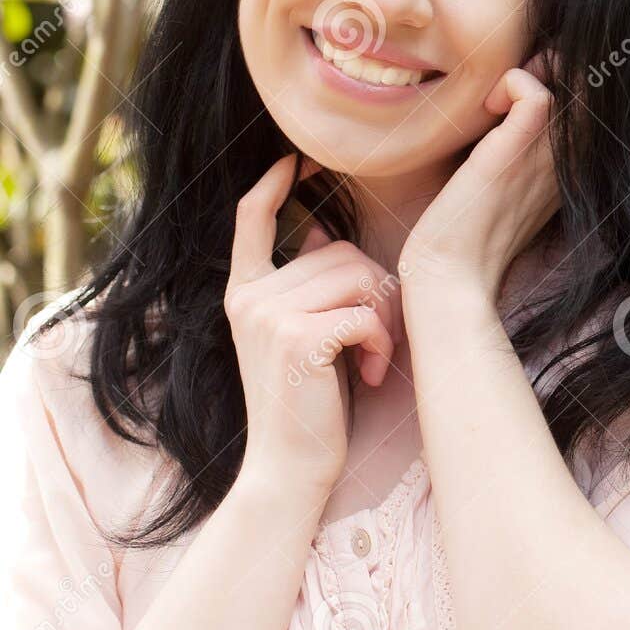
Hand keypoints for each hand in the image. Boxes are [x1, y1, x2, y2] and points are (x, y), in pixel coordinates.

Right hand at [225, 153, 405, 493]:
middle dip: (376, 293)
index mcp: (246, 292)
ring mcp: (268, 314)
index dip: (274, 184)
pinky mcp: (296, 337)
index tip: (296, 160)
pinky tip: (370, 375)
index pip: (252, 220)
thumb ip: (307, 288)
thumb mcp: (302, 336)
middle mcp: (249, 296)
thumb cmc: (310, 405)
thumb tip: (326, 235)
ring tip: (370, 359)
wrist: (290, 469)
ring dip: (384, 320)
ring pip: (361, 278)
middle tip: (374, 341)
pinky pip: (366, 312)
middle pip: (344, 252)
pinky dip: (382, 344)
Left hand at [399, 54, 562, 299]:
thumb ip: (514, 149)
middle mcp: (567, 157)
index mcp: (567, 166)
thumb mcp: (500, 185)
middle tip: (507, 89)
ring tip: (496, 100)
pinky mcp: (517, 151)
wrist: (450, 276)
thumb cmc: (462, 234)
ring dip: (528, 73)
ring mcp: (547, 154)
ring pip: (567, 80)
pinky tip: (487, 108)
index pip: (586, 101)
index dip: (558, 78)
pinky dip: (511, 83)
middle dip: (551, 67)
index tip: (515, 94)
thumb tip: (499, 109)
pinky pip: (535, 92)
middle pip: (584, 86)